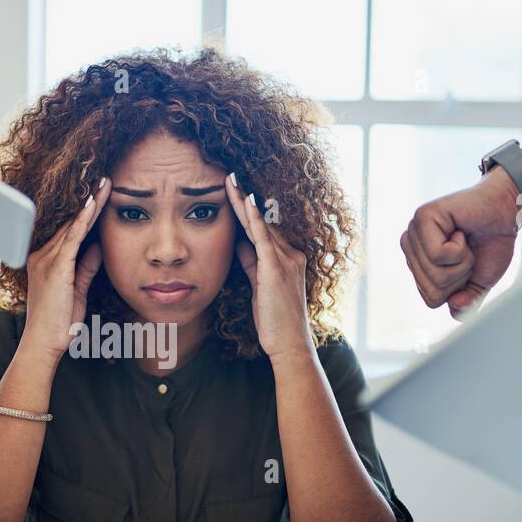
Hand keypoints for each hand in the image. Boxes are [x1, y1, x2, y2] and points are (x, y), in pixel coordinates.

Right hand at [20, 178, 108, 361]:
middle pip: (70, 222)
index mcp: (46, 260)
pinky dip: (83, 221)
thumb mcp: (78, 290)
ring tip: (105, 185)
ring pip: (72, 226)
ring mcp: (46, 260)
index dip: (86, 212)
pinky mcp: (55, 268)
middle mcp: (42, 256)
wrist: (43, 343)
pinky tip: (93, 206)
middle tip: (106, 180)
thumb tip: (98, 246)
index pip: (70, 230)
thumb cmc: (58, 322)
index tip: (101, 194)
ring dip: (90, 204)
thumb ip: (86, 267)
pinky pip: (72, 239)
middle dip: (90, 201)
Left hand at [225, 173, 312, 361]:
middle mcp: (291, 255)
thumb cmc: (275, 321)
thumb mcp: (260, 287)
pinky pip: (263, 238)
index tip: (234, 193)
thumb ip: (253, 264)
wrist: (289, 344)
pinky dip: (254, 219)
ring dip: (245, 203)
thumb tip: (240, 245)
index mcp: (288, 259)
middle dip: (244, 200)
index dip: (248, 211)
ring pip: (261, 226)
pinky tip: (247, 202)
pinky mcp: (277, 269)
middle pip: (262, 222)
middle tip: (229, 176)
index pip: (263, 230)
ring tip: (231, 182)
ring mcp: (286, 261)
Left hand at [400, 167, 519, 317]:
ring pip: (436, 275)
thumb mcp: (479, 283)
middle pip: (433, 289)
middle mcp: (410, 248)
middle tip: (467, 252)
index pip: (431, 299)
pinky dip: (459, 248)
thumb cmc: (490, 243)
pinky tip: (460, 231)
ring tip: (464, 240)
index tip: (466, 265)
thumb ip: (466, 303)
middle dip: (460, 276)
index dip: (458, 289)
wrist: (507, 212)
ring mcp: (413, 232)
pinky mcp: (422, 218)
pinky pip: (438, 255)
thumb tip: (456, 307)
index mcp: (418, 264)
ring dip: (462, 262)